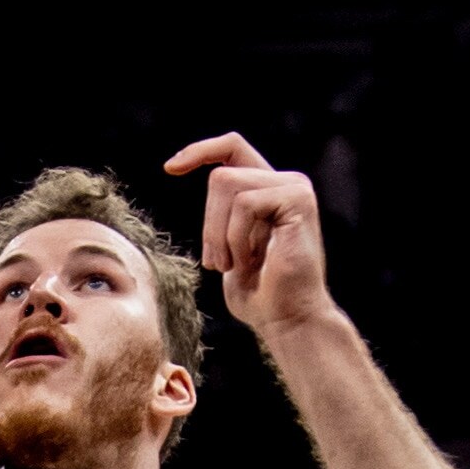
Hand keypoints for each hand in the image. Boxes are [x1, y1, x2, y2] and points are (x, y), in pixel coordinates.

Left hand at [163, 130, 338, 338]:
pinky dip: (236, 237)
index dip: (200, 151)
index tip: (171, 168)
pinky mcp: (298, 200)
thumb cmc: (258, 294)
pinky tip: (250, 261)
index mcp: (269, 190)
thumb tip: (185, 186)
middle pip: (220, 175)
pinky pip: (245, 203)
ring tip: (235, 265)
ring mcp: (295, 188)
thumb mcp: (228, 249)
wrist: (287, 320)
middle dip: (208, 223)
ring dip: (219, 233)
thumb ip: (219, 217)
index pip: (231, 148)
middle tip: (219, 264)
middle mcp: (286, 182)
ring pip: (227, 184)